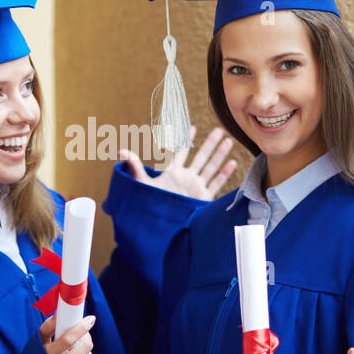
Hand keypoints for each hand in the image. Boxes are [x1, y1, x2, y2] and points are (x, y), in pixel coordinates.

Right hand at [40, 314, 94, 353]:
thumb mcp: (38, 343)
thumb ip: (48, 327)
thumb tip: (59, 312)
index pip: (69, 339)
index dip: (81, 326)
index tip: (90, 319)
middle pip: (85, 346)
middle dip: (85, 336)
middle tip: (80, 334)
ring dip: (84, 350)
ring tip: (73, 351)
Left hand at [118, 125, 237, 200]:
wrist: (160, 226)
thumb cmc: (149, 205)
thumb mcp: (142, 184)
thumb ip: (135, 167)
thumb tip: (121, 151)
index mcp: (171, 173)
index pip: (180, 152)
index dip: (185, 139)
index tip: (191, 126)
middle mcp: (185, 178)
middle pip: (200, 156)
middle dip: (209, 143)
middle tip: (218, 129)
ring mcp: (195, 187)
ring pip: (210, 167)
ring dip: (219, 154)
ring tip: (228, 141)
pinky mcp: (202, 198)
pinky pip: (216, 184)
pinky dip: (224, 174)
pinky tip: (232, 162)